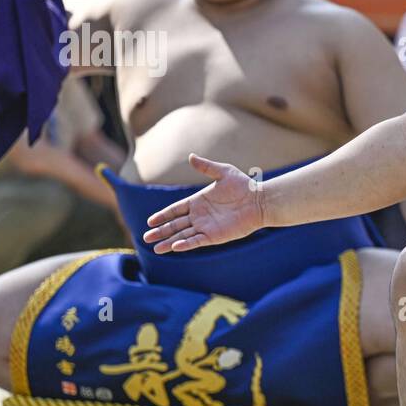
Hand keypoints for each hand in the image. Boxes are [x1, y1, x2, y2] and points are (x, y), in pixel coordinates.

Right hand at [142, 154, 265, 252]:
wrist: (260, 201)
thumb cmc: (244, 186)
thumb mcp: (223, 172)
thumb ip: (206, 166)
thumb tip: (191, 156)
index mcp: (198, 202)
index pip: (175, 210)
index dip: (163, 215)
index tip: (150, 221)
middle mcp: (200, 216)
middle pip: (175, 225)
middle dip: (161, 231)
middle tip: (145, 238)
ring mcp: (206, 227)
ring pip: (183, 235)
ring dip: (169, 241)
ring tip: (155, 248)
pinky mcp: (215, 236)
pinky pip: (197, 241)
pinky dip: (186, 244)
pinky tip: (174, 247)